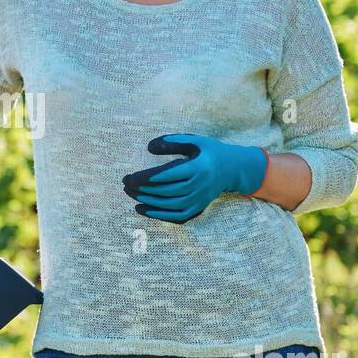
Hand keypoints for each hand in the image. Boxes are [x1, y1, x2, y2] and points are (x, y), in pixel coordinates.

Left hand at [121, 134, 268, 222]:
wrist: (232, 169)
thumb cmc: (209, 152)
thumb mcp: (193, 141)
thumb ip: (171, 142)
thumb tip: (148, 147)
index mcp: (197, 167)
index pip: (166, 175)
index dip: (145, 178)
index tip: (129, 177)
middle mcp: (199, 186)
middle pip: (165, 191)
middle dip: (142, 189)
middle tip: (125, 184)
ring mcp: (199, 200)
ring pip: (168, 205)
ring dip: (147, 202)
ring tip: (130, 194)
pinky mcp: (198, 208)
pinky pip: (175, 216)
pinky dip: (157, 215)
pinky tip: (141, 209)